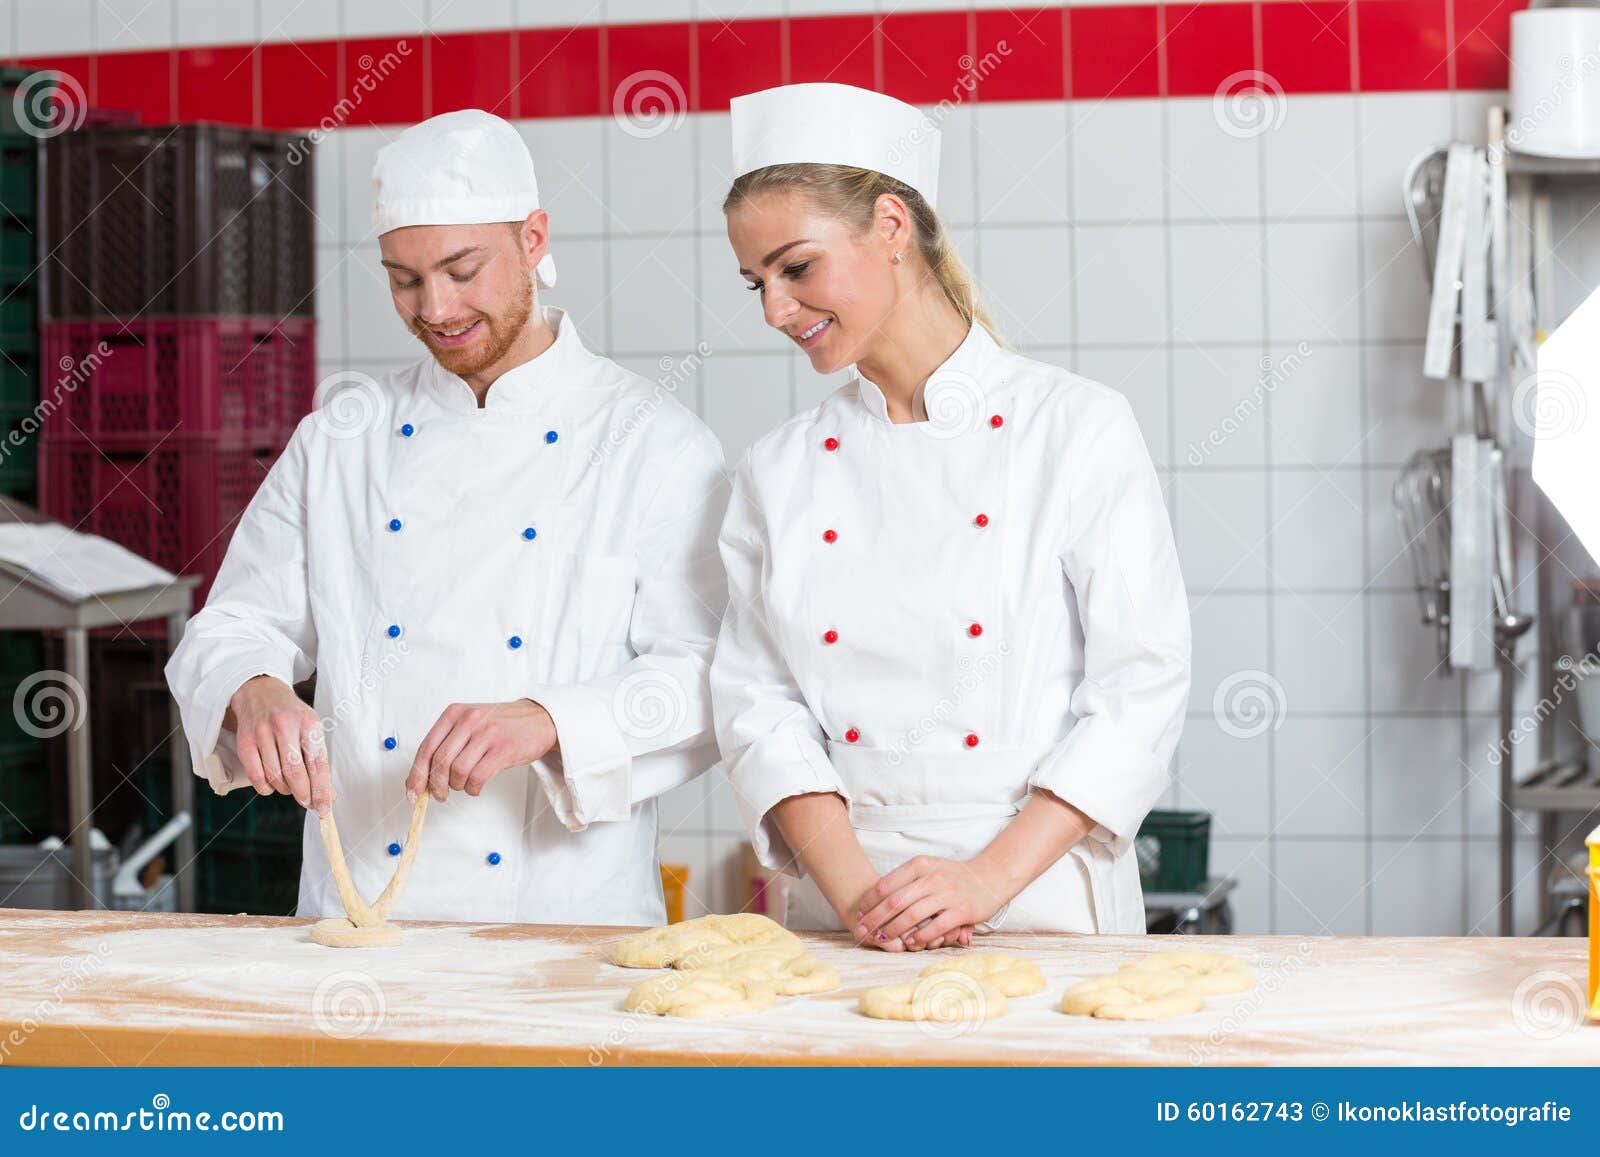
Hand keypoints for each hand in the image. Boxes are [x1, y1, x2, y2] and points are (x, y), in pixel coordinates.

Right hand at [226, 675, 331, 812]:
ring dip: (285, 789)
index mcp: (308, 722)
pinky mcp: (245, 742)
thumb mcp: (311, 728)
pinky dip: (265, 787)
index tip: (324, 807)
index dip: (321, 788)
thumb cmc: (291, 715)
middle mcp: (285, 726)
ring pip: (275, 775)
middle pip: (294, 771)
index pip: (317, 762)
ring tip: (290, 787)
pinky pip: (256, 775)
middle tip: (307, 802)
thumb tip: (328, 796)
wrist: (260, 692)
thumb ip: (318, 760)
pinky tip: (271, 784)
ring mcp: (262, 733)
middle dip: (303, 793)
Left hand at [405, 699, 557, 801]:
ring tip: (465, 785)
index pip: (426, 747)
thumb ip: (447, 744)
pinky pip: (478, 777)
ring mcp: (486, 734)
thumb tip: (423, 777)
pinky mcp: (503, 749)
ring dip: (457, 786)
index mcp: (454, 713)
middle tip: (440, 795)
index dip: (416, 774)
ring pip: (458, 771)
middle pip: (440, 762)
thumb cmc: (501, 725)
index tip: (412, 793)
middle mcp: (468, 720)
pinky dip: (473, 788)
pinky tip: (476, 786)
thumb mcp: (470, 723)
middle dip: (436, 785)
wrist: (539, 719)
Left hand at [853, 856, 1009, 950]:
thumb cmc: (954, 875)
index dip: (870, 901)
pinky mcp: (961, 911)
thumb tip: (876, 896)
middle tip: (862, 932)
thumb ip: (907, 880)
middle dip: (874, 919)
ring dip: (893, 930)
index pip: (887, 884)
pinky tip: (911, 943)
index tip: (860, 913)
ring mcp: (947, 894)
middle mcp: (932, 878)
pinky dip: (920, 937)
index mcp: (921, 865)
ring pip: (912, 915)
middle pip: (895, 901)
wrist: (991, 877)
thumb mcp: (929, 868)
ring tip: (882, 940)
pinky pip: (935, 927)